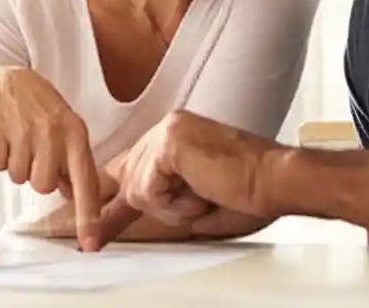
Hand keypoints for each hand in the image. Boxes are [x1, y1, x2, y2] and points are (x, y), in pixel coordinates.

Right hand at [0, 66, 102, 250]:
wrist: (2, 77)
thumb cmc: (35, 108)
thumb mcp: (62, 129)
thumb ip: (70, 163)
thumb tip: (74, 194)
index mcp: (75, 133)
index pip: (86, 182)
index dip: (87, 216)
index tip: (89, 244)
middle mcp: (54, 130)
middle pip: (43, 186)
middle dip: (34, 175)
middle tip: (30, 152)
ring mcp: (25, 127)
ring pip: (19, 177)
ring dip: (14, 164)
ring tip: (15, 141)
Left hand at [96, 110, 284, 245]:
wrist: (275, 182)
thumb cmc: (250, 193)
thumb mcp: (194, 203)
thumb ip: (163, 200)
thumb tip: (132, 215)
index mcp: (177, 138)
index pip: (133, 167)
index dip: (112, 198)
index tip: (93, 221)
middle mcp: (168, 129)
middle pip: (126, 179)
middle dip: (117, 214)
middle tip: (94, 240)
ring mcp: (167, 132)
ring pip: (136, 189)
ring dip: (168, 210)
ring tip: (203, 201)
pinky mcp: (169, 144)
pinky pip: (148, 190)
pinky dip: (173, 205)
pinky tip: (201, 195)